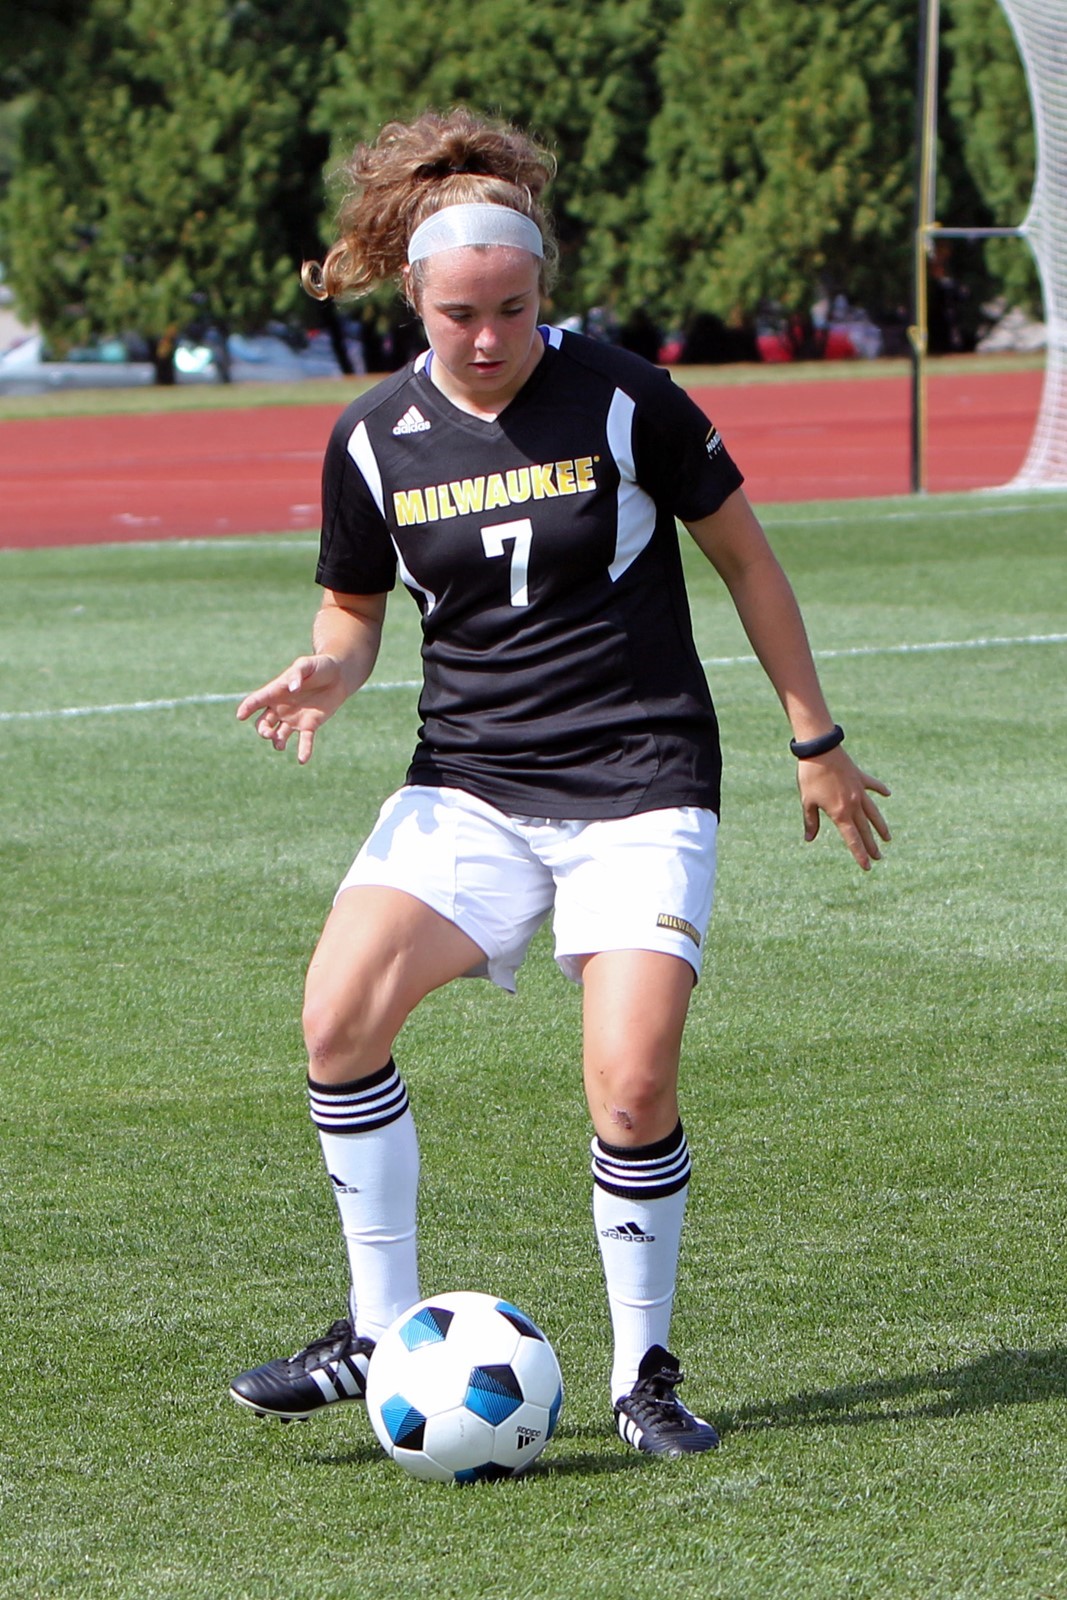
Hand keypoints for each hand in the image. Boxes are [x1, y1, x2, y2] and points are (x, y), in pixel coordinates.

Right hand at [235, 654, 347, 764]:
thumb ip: (297, 674)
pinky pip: (304, 741)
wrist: (338, 676)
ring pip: (279, 735)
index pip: (256, 701)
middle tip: (269, 734)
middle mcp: (280, 708)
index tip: (240, 716)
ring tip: (279, 745)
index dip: (246, 708)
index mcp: (275, 692)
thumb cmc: (318, 666)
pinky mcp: (309, 725)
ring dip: (277, 742)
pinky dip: (303, 751)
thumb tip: (292, 689)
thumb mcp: (306, 664)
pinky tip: (302, 760)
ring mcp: (294, 719)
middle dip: (263, 730)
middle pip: (263, 723)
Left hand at [796, 746, 890, 870]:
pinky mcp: (860, 777)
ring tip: (888, 838)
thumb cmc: (810, 777)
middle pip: (865, 830)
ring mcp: (859, 790)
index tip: (867, 867)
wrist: (820, 750)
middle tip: (879, 858)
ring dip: (881, 826)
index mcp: (840, 813)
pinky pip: (873, 786)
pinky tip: (888, 794)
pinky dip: (880, 789)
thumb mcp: (807, 802)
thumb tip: (809, 839)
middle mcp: (854, 805)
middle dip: (872, 846)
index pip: (852, 839)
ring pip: (873, 813)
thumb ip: (811, 822)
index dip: (860, 854)